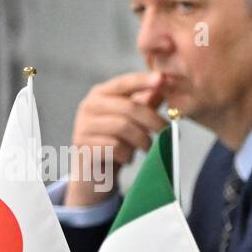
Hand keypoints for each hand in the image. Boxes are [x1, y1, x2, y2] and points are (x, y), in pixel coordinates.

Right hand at [64, 72, 166, 205]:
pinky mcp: (84, 146)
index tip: (163, 79)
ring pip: (124, 127)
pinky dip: (128, 154)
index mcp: (100, 94)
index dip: (143, 80)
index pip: (123, 83)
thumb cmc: (115, 142)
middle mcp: (89, 106)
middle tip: (168, 131)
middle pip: (129, 107)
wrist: (93, 173)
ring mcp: (83, 125)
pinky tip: (127, 158)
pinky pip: (115, 146)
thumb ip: (145, 102)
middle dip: (153, 120)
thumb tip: (164, 83)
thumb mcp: (131, 120)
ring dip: (142, 140)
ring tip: (146, 148)